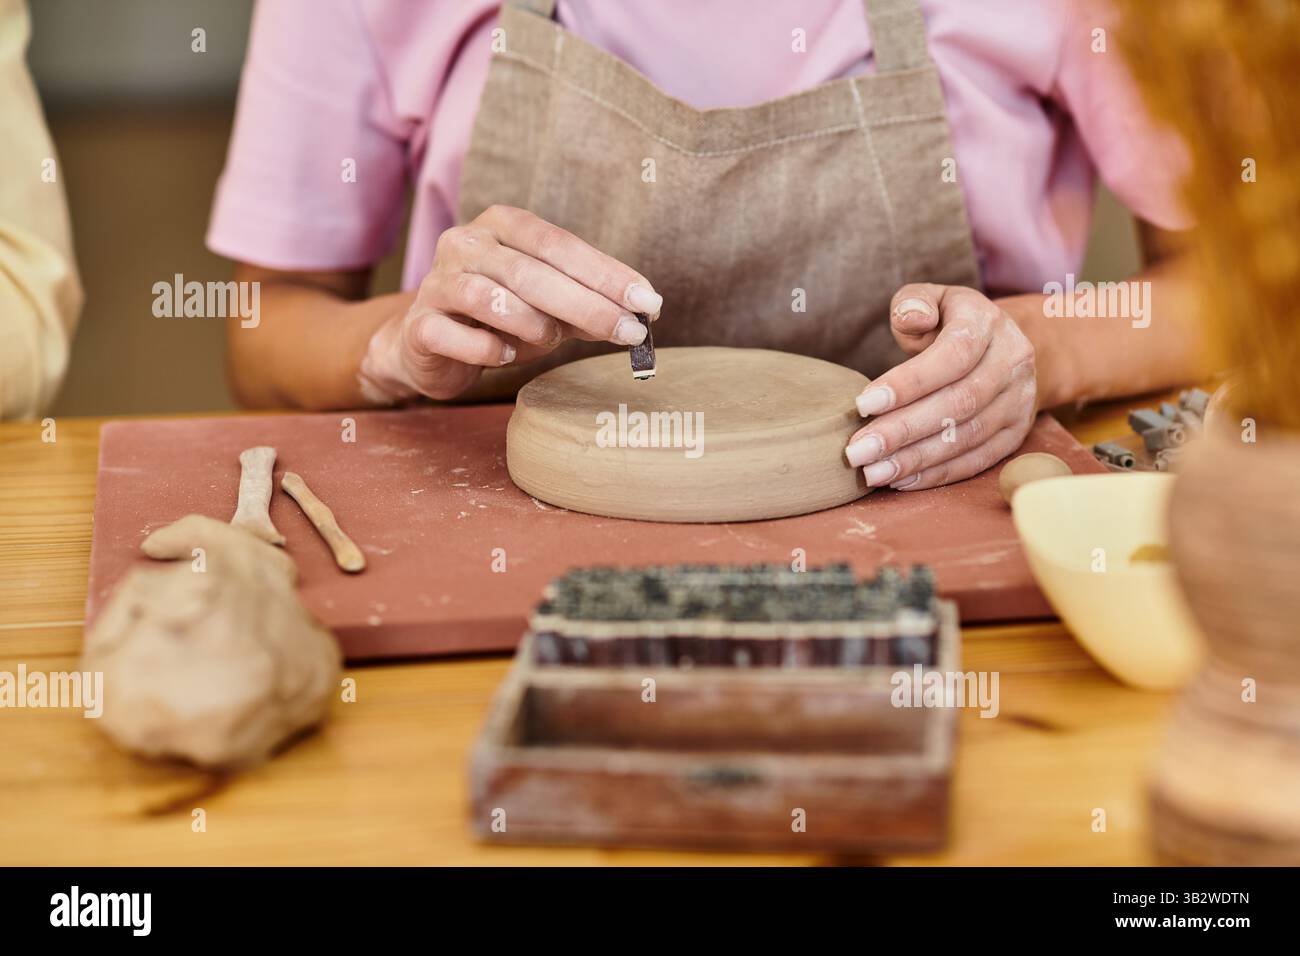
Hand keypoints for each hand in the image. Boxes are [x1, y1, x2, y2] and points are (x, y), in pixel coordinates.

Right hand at [359, 205, 661, 401]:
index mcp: (502, 226)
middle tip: (629, 332)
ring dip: (533, 325)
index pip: (560, 244)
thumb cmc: (498, 320)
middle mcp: (466, 244)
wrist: (428, 346)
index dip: (606, 273)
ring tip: (551, 340)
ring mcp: (437, 283)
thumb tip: (642, 313)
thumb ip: (587, 304)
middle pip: (531, 271)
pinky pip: (455, 336)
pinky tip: (504, 356)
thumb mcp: (548, 306)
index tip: (648, 301)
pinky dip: (487, 349)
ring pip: (491, 298)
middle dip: (587, 304)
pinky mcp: (419, 325)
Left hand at [845, 284, 1038, 489]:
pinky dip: (937, 474)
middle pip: (958, 402)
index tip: (862, 404)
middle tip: (857, 451)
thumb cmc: (950, 323)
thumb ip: (913, 303)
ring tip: (871, 472)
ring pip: (967, 437)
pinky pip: (977, 460)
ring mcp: (1019, 401)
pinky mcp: (1015, 434)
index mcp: (988, 323)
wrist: (1004, 348)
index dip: (908, 383)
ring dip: (915, 459)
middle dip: (903, 430)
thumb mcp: (932, 299)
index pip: (952, 356)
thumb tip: (912, 319)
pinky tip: (900, 480)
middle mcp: (1012, 362)